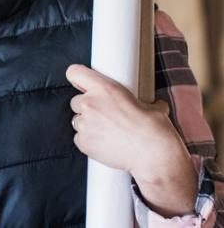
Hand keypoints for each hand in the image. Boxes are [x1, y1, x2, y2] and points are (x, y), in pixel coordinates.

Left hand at [66, 64, 196, 216]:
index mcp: (105, 89)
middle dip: (87, 107)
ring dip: (88, 125)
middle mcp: (90, 104)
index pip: (75, 72)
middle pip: (76, 101)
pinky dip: (89, 141)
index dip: (78, 78)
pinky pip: (79, 138)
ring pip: (77, 120)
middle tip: (104, 115)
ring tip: (107, 132)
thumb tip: (153, 104)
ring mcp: (84, 124)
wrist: (154, 157)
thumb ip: (143, 102)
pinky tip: (105, 143)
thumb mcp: (153, 107)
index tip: (83, 84)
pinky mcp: (83, 142)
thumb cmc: (154, 131)